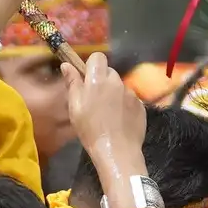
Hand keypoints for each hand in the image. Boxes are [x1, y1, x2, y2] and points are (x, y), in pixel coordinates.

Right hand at [64, 51, 147, 179]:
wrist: (117, 150)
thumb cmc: (90, 129)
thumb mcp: (75, 107)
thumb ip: (72, 83)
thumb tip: (66, 65)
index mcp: (99, 79)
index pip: (98, 57)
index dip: (92, 65)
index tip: (87, 79)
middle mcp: (117, 81)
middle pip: (109, 71)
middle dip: (102, 81)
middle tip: (95, 100)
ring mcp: (131, 92)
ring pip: (120, 86)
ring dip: (114, 93)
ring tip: (108, 113)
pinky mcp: (141, 104)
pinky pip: (130, 98)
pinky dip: (125, 104)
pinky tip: (120, 120)